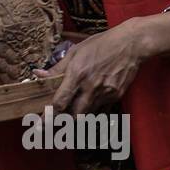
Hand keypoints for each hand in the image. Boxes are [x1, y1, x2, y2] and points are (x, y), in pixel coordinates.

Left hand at [36, 19, 150, 114]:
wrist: (129, 45)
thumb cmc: (101, 45)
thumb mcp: (75, 52)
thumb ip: (57, 67)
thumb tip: (39, 74)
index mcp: (77, 74)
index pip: (60, 102)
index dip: (48, 116)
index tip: (40, 124)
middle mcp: (90, 87)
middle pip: (75, 115)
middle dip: (65, 121)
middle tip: (58, 122)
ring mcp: (105, 93)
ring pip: (88, 114)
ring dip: (79, 115)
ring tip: (74, 112)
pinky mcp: (115, 96)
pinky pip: (102, 110)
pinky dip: (94, 110)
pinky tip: (91, 104)